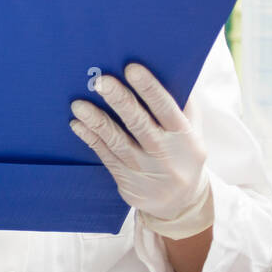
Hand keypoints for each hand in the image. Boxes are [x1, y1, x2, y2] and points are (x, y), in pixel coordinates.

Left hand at [69, 62, 212, 238]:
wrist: (180, 203)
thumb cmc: (183, 153)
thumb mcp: (193, 132)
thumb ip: (184, 106)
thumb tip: (172, 69)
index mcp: (185, 137)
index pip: (167, 109)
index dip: (150, 89)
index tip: (132, 68)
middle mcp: (165, 153)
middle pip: (140, 124)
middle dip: (120, 101)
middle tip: (100, 81)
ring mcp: (144, 167)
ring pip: (117, 141)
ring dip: (96, 121)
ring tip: (79, 104)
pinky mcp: (126, 179)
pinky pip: (105, 155)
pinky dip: (90, 139)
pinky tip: (77, 125)